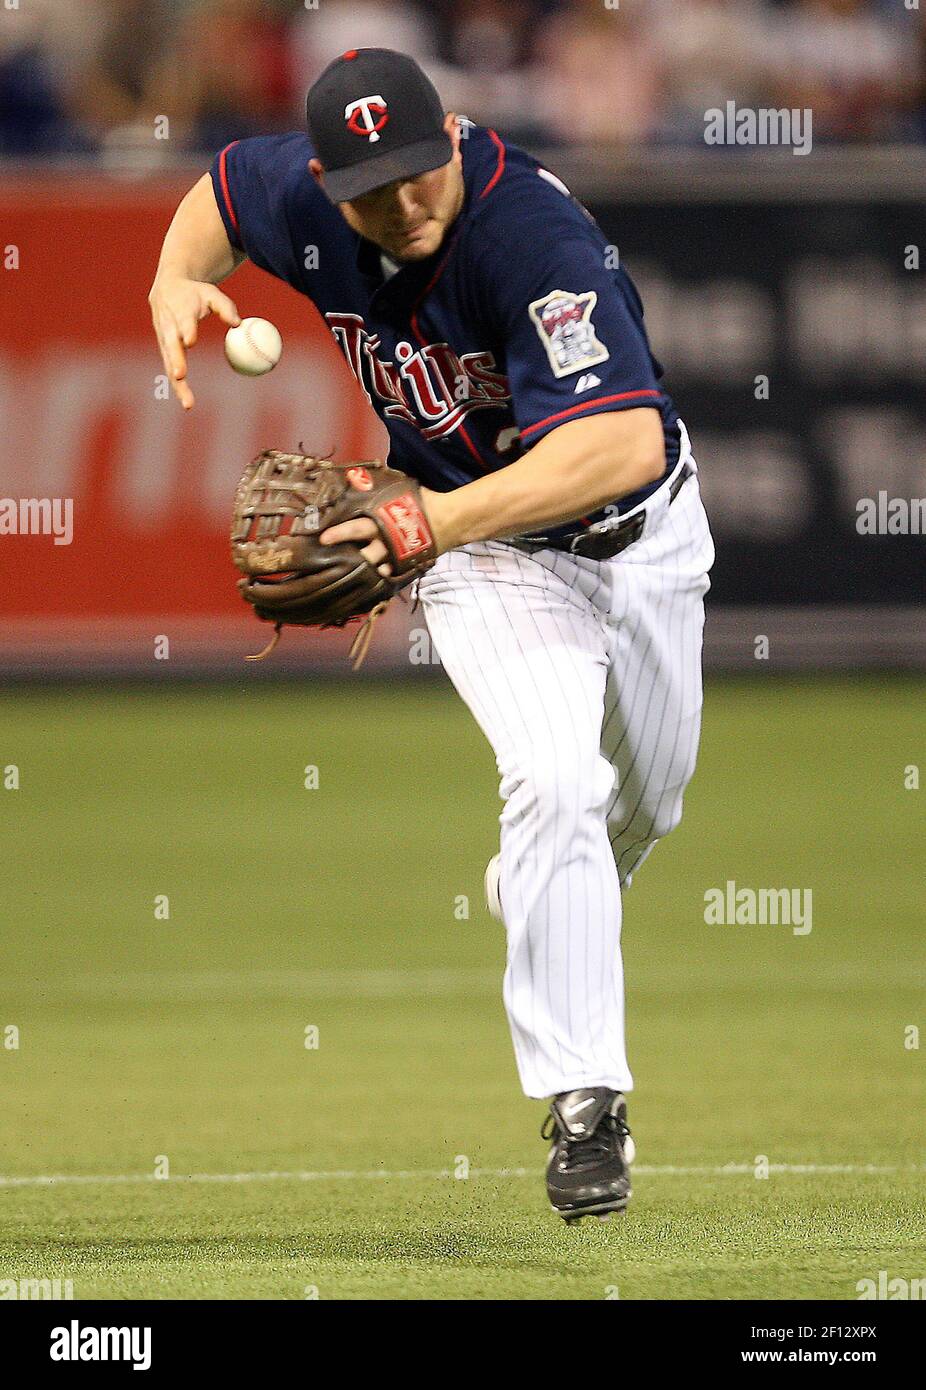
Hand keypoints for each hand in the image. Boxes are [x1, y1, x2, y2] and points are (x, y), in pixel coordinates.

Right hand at [148, 277, 240, 409]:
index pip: (183, 321)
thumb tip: (238, 324)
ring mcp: (164, 338)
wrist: (168, 287)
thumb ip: (225, 307)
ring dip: (177, 383)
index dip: (186, 330)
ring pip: (168, 362)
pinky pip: (170, 368)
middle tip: (181, 376)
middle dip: (175, 361)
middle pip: (171, 346)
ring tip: (188, 403)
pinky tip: (187, 401)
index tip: (190, 341)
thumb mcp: (211, 294)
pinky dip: (177, 385)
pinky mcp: (164, 348)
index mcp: (180, 310)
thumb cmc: (195, 292)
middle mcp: (169, 326)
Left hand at [320, 488, 448, 573]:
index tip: (323, 539)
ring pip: (377, 572)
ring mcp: (398, 558)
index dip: (339, 534)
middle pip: (365, 558)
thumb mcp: (397, 490)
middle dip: (350, 563)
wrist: (449, 519)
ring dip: (364, 575)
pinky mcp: (407, 567)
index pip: (356, 528)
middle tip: (334, 565)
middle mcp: (387, 543)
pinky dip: (380, 582)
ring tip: (348, 580)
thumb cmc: (421, 501)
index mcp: (382, 522)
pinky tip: (369, 586)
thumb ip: (375, 489)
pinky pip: (390, 578)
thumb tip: (353, 478)